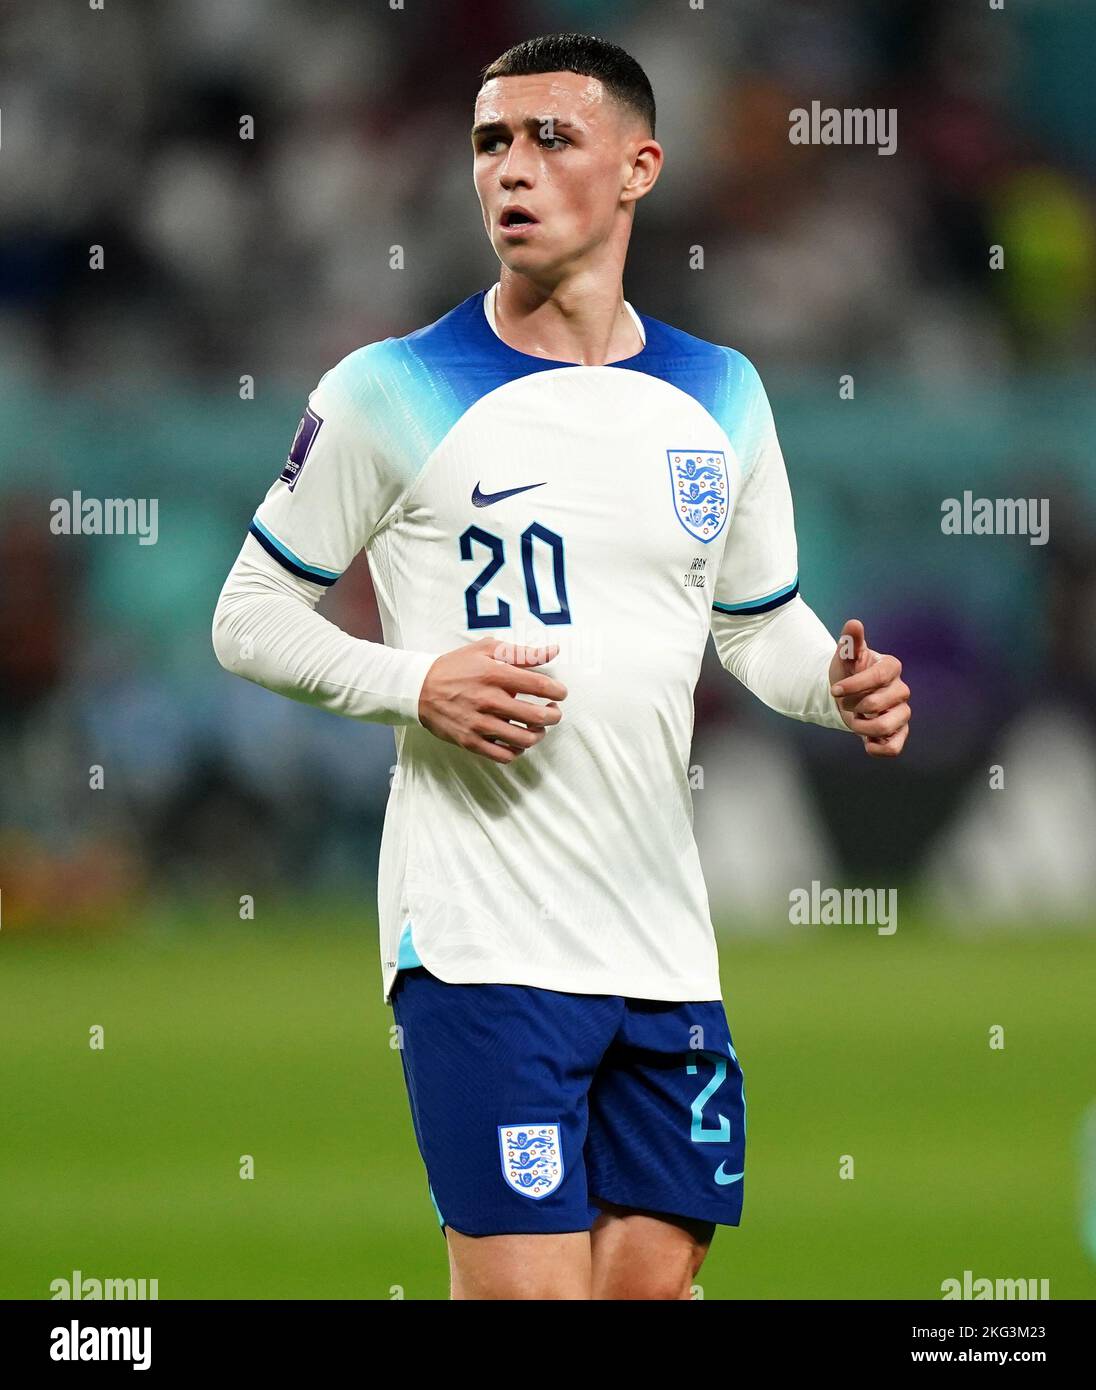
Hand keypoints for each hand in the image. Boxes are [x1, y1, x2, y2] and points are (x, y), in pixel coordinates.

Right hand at [418, 636, 566, 764]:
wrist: (418, 688)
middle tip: (553, 711)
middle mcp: (488, 700)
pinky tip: (518, 741)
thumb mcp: (487, 649)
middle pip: (537, 716)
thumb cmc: (457, 666)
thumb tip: (554, 651)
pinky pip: (504, 755)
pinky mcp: (470, 741)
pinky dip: (518, 750)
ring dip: (539, 734)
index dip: (558, 691)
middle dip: (554, 715)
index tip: (560, 693)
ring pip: (524, 739)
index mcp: (494, 674)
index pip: (539, 685)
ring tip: (538, 727)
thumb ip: (522, 652)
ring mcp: (479, 723)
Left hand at [828, 619, 910, 757]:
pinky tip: (865, 742)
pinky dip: (878, 748)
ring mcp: (902, 712)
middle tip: (845, 705)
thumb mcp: (845, 657)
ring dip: (863, 727)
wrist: (846, 696)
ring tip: (854, 721)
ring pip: (890, 726)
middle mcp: (901, 690)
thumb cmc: (848, 673)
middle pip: (881, 702)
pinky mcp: (899, 732)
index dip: (854, 685)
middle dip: (855, 706)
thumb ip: (850, 642)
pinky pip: (895, 747)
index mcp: (891, 668)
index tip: (834, 690)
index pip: (879, 676)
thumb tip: (854, 624)